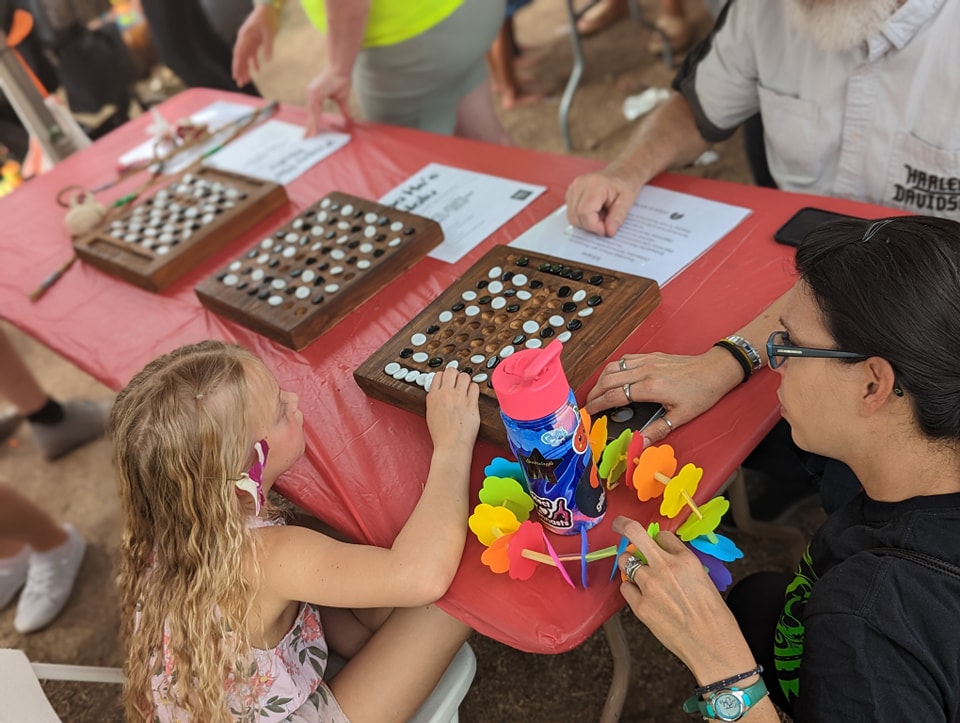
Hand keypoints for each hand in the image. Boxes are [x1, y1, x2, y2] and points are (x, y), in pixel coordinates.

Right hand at [232, 5, 280, 87]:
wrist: (268, 8)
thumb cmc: (267, 18)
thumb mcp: (269, 32)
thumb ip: (268, 46)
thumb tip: (268, 60)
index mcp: (245, 36)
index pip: (239, 54)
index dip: (237, 66)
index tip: (236, 76)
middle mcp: (244, 39)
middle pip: (240, 57)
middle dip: (239, 71)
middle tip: (240, 84)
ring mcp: (248, 40)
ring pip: (245, 57)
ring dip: (245, 68)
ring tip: (246, 81)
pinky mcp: (254, 41)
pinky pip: (251, 54)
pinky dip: (253, 62)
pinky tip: (256, 70)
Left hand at [304, 70, 353, 136]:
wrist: (341, 69)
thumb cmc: (341, 80)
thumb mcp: (341, 98)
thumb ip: (344, 109)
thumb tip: (349, 119)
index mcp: (315, 95)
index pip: (313, 112)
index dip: (312, 122)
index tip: (310, 133)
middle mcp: (310, 94)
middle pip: (310, 114)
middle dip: (309, 127)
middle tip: (306, 138)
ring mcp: (311, 93)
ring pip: (312, 114)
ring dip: (312, 126)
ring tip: (311, 136)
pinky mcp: (314, 93)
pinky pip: (315, 110)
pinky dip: (315, 119)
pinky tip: (315, 128)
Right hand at [426, 368, 480, 452]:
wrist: (451, 445)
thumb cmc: (442, 435)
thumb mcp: (430, 414)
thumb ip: (435, 400)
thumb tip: (440, 392)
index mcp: (433, 396)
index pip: (439, 375)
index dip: (445, 376)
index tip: (449, 380)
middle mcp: (445, 394)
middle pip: (451, 371)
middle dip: (455, 374)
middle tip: (458, 381)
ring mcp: (459, 397)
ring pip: (465, 376)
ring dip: (466, 381)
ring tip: (466, 388)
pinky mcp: (471, 403)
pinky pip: (475, 387)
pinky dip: (474, 389)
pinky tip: (472, 395)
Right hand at [565, 164, 643, 236]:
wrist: (622, 173)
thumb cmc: (626, 184)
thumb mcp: (627, 201)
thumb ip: (617, 217)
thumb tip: (608, 231)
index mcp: (595, 184)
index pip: (584, 212)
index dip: (594, 226)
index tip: (606, 230)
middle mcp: (580, 184)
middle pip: (576, 216)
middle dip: (590, 226)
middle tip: (605, 223)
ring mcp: (573, 187)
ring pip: (572, 216)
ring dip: (586, 222)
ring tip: (600, 215)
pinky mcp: (571, 192)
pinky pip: (571, 213)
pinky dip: (582, 218)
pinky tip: (594, 212)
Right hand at [584, 348, 741, 442]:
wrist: (715, 370)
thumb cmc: (701, 392)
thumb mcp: (680, 416)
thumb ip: (657, 430)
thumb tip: (639, 444)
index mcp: (650, 388)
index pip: (614, 395)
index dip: (597, 404)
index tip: (588, 412)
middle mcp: (645, 371)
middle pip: (608, 380)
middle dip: (594, 393)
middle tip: (588, 404)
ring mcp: (647, 361)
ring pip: (613, 367)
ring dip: (601, 379)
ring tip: (597, 392)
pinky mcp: (651, 356)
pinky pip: (624, 360)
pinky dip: (614, 368)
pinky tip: (614, 377)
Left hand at [614, 517, 741, 669]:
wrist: (712, 645)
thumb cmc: (714, 616)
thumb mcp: (703, 579)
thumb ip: (682, 565)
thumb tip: (665, 556)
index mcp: (686, 559)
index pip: (663, 535)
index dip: (659, 541)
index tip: (657, 545)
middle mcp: (665, 567)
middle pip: (634, 533)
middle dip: (624, 526)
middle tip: (619, 524)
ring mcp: (650, 586)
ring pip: (625, 561)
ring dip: (630, 565)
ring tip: (640, 575)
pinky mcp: (640, 605)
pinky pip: (625, 587)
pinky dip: (631, 589)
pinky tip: (643, 597)